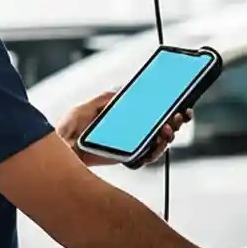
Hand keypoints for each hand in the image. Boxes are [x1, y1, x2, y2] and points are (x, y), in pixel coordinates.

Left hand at [57, 90, 193, 167]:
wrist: (64, 148)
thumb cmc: (72, 126)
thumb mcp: (88, 105)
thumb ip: (106, 98)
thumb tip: (124, 90)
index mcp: (125, 113)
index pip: (153, 109)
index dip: (169, 107)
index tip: (182, 103)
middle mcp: (133, 129)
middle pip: (162, 125)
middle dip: (175, 120)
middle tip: (178, 116)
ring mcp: (133, 143)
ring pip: (160, 141)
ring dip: (168, 135)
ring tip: (166, 129)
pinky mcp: (129, 157)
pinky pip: (149, 156)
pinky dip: (156, 150)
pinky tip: (157, 142)